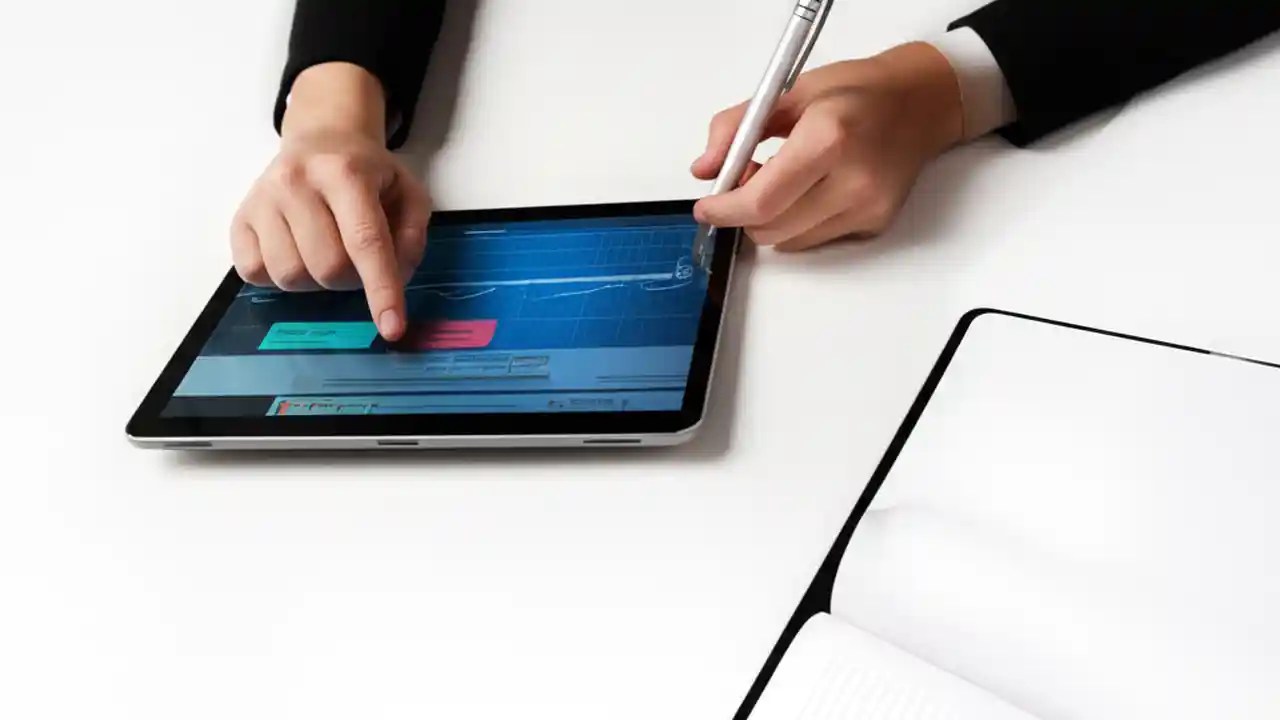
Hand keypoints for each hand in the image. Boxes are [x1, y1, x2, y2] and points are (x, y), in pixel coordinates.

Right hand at [230, 62, 430, 340]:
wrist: (321, 139)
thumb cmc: (368, 173)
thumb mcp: (408, 193)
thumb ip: (411, 237)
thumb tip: (394, 280)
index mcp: (345, 172)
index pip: (365, 242)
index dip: (382, 290)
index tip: (393, 329)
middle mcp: (296, 182)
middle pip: (328, 268)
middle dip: (350, 279)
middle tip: (355, 258)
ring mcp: (261, 199)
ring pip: (290, 277)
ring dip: (315, 280)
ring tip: (324, 250)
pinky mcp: (239, 218)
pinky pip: (255, 273)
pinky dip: (279, 277)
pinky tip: (296, 251)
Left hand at [691, 42, 963, 251]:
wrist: (921, 103)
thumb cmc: (857, 92)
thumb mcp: (788, 91)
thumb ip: (736, 128)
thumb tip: (704, 169)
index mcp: (828, 138)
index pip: (761, 200)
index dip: (724, 209)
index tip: (706, 207)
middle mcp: (853, 180)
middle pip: (770, 228)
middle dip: (743, 213)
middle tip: (744, 180)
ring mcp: (867, 208)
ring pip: (789, 241)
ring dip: (769, 220)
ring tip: (781, 180)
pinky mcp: (875, 224)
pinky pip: (815, 240)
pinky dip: (797, 222)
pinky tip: (810, 189)